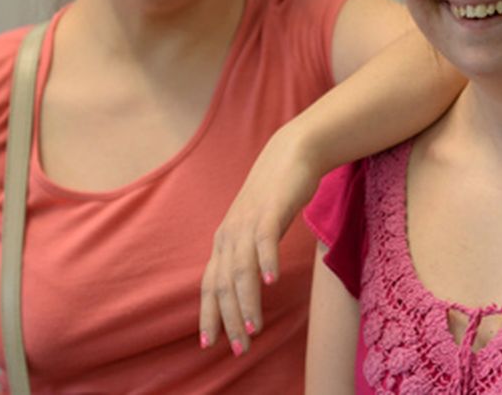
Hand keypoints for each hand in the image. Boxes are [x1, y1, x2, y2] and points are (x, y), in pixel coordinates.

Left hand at [198, 126, 322, 355]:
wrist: (292, 153)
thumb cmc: (276, 195)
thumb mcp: (256, 228)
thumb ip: (250, 254)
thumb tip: (251, 285)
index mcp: (225, 241)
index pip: (210, 284)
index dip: (208, 314)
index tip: (210, 344)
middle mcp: (230, 234)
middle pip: (223, 284)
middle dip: (228, 319)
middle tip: (238, 349)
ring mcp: (248, 222)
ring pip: (241, 269)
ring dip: (246, 302)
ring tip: (253, 328)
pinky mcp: (270, 210)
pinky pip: (264, 240)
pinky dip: (266, 262)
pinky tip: (271, 283)